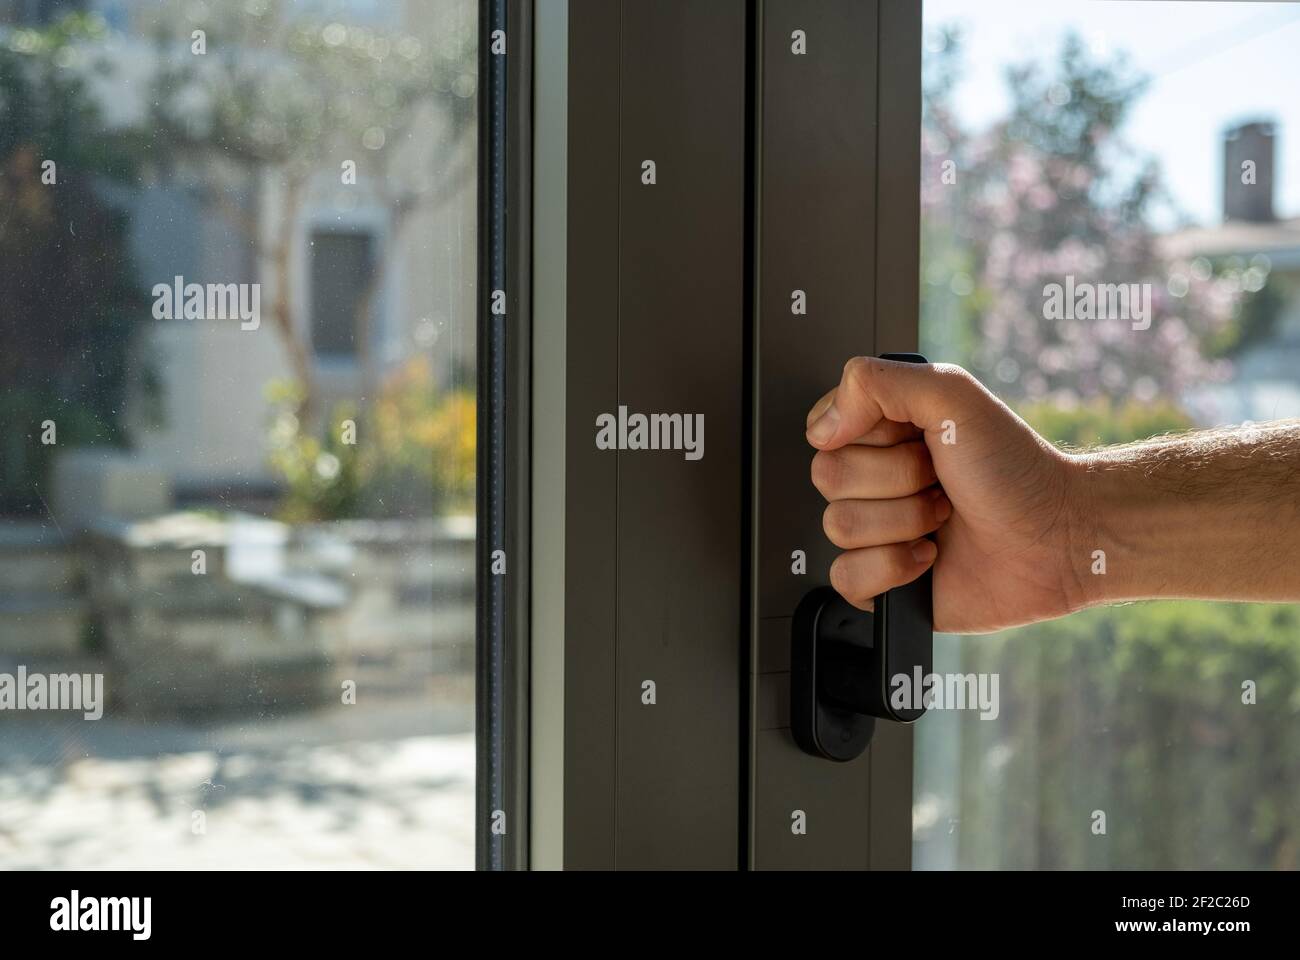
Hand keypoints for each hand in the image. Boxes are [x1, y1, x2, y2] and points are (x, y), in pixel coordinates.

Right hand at [806, 356, 1085, 633]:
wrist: (1058, 538)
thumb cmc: (1016, 469)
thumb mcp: (951, 394)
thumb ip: (875, 381)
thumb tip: (822, 426)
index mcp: (882, 432)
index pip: (825, 430)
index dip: (871, 435)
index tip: (918, 436)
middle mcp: (874, 480)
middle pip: (829, 477)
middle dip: (896, 479)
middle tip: (939, 479)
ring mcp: (876, 531)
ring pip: (838, 526)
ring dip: (903, 522)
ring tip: (943, 516)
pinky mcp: (882, 581)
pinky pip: (845, 577)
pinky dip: (893, 567)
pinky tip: (930, 556)